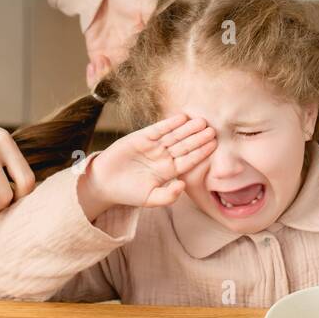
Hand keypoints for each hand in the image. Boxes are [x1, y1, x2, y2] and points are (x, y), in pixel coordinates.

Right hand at [78, 114, 216, 219]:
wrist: (103, 183)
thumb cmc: (128, 193)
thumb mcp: (150, 199)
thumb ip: (168, 196)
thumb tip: (183, 185)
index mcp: (168, 171)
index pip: (189, 160)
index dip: (201, 152)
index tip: (214, 145)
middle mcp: (163, 156)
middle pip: (185, 145)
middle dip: (198, 138)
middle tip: (213, 129)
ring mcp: (153, 146)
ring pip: (174, 135)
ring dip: (188, 128)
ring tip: (201, 121)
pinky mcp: (140, 137)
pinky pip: (158, 129)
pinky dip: (169, 123)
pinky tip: (182, 118)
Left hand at [83, 0, 156, 88]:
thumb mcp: (147, 5)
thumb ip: (158, 22)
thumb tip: (171, 37)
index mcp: (147, 46)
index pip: (149, 70)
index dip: (142, 77)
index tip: (135, 72)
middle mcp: (133, 56)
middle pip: (130, 81)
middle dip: (122, 83)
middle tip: (115, 70)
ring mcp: (115, 58)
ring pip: (112, 83)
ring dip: (105, 80)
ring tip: (102, 64)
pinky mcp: (98, 56)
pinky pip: (96, 77)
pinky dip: (93, 78)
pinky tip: (93, 65)